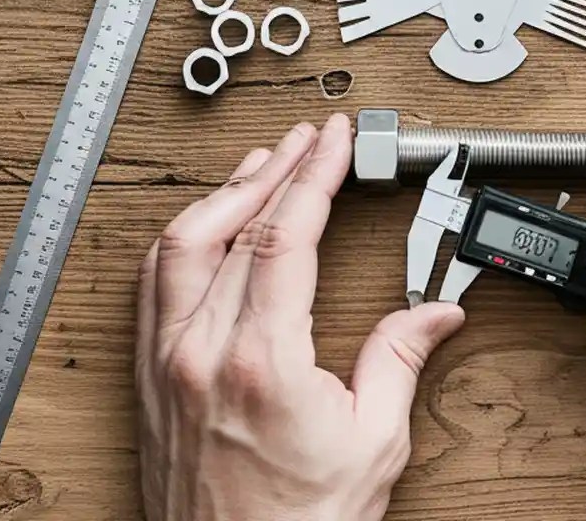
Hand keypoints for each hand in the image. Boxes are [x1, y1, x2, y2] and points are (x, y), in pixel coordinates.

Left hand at [136, 114, 464, 520]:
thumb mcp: (372, 445)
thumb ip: (399, 363)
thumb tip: (434, 314)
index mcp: (260, 361)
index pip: (285, 236)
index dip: (314, 175)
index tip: (335, 143)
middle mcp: (200, 353)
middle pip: (231, 227)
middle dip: (275, 168)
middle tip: (308, 139)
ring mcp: (166, 364)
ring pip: (178, 247)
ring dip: (223, 195)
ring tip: (261, 165)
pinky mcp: (151, 380)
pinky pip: (155, 285)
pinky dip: (185, 239)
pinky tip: (208, 229)